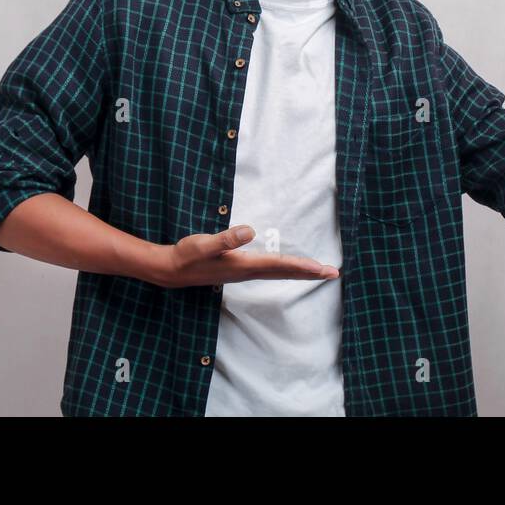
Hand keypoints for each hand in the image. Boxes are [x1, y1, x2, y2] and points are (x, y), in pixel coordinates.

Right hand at [148, 225, 339, 288]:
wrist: (172, 271)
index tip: (323, 269)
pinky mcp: (238, 269)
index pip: (280, 266)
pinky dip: (284, 269)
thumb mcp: (204, 245)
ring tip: (317, 271)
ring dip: (299, 272)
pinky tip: (287, 267)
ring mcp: (243, 272)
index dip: (302, 266)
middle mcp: (247, 272)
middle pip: (285, 273)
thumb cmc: (187, 256)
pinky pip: (270, 271)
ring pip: (279, 273)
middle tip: (333, 274)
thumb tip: (250, 230)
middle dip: (309, 273)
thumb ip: (226, 239)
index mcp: (244, 266)